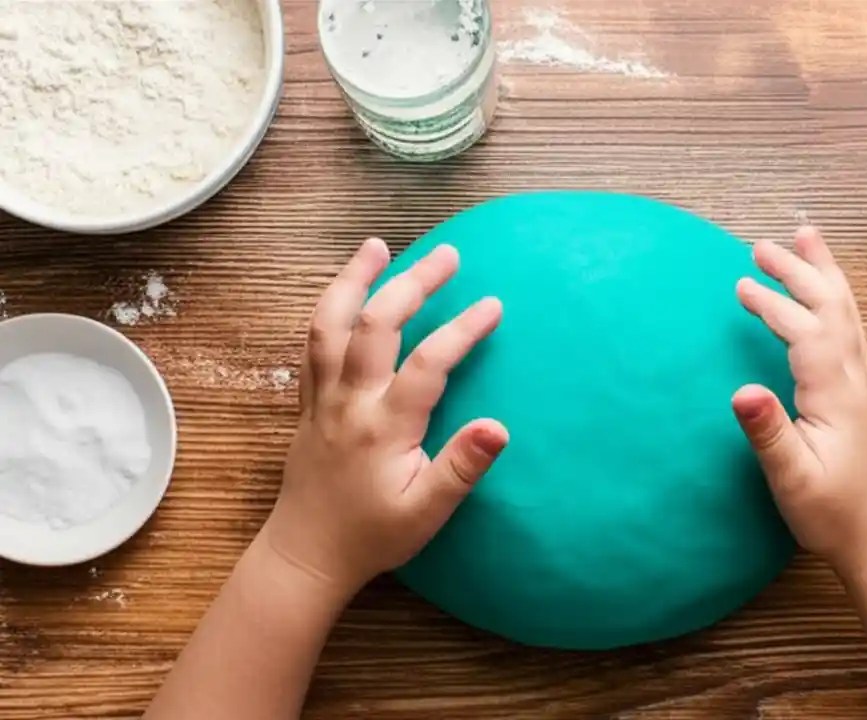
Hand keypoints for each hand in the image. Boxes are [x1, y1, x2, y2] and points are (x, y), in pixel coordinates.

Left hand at [263, 237, 507, 595]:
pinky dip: (329, 306)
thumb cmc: (374, 535)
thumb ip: (462, 467)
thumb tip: (498, 427)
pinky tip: (346, 290)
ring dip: (355, 280)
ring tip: (377, 246)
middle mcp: (347, 402)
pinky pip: (313, 341)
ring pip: (330, 324)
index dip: (461, 331)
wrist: (307, 555)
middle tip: (448, 254)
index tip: (492, 306)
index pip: (426, 365)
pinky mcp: (307, 402)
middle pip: (375, 325)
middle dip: (413, 283)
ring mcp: (321, 398)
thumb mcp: (427, 512)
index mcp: (382, 427)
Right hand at [732, 227, 866, 569]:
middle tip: (762, 245)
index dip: (775, 305)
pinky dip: (836, 300)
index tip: (742, 285)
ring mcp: (863, 387)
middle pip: (832, 309)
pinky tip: (827, 297)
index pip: (806, 333)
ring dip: (825, 274)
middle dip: (799, 272)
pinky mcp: (861, 397)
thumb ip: (768, 434)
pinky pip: (850, 331)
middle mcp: (855, 382)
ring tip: (807, 238)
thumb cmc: (835, 517)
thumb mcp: (793, 481)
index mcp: (836, 396)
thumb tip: (741, 390)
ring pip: (847, 315)